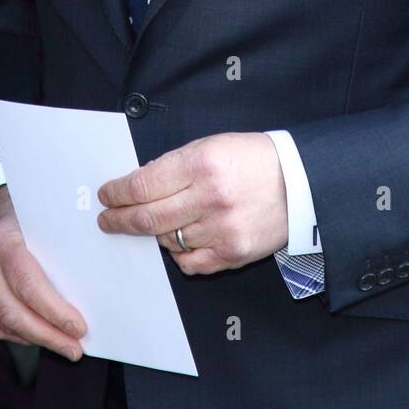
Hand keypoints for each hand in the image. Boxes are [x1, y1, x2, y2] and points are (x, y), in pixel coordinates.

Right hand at [0, 186, 87, 360]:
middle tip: (75, 348)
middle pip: (14, 311)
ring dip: (36, 338)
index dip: (54, 311)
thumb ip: (63, 241)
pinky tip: (39, 336)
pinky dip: (18, 334)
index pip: (28, 284)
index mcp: (3, 238)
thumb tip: (99, 275)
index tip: (79, 328)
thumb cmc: (26, 211)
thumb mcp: (45, 215)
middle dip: (48, 334)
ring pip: (3, 322)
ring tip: (64, 345)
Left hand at [96, 132, 288, 273]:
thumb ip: (175, 166)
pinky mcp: (232, 254)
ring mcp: (221, 230)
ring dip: (154, 233)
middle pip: (147, 218)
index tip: (108, 195)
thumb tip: (138, 186)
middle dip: (119, 219)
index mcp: (202, 164)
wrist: (301, 183)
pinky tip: (179, 239)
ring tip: (156, 222)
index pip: (143, 184)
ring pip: (166, 240)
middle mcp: (210, 198)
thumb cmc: (254, 160)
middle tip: (107, 219)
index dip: (118, 192)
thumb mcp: (212, 146)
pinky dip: (177, 253)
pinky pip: (188, 263)